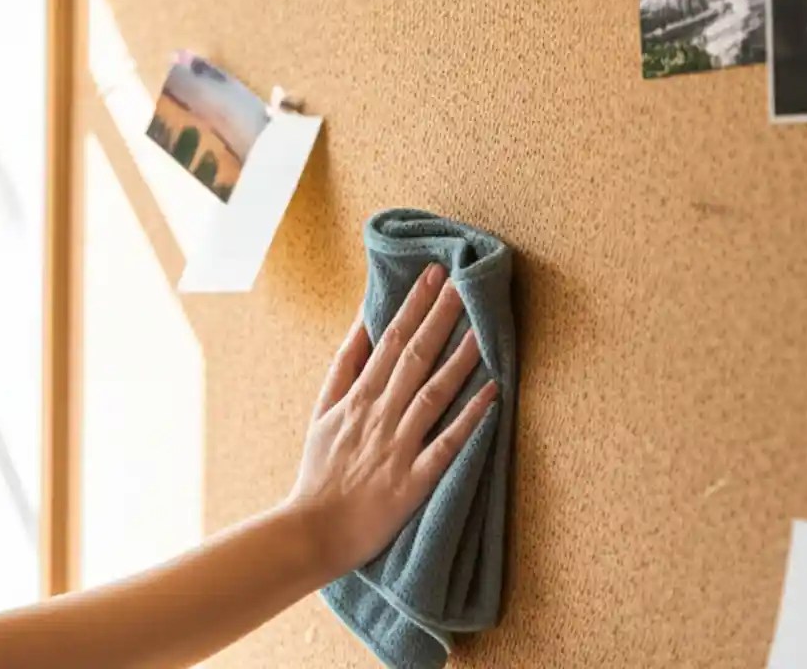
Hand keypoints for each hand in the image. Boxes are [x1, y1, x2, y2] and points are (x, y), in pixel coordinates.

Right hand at [287, 263, 497, 576]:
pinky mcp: (413, 481)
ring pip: (432, 393)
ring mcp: (397, 448)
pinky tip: (493, 393)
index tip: (433, 275)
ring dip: (459, 359)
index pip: (389, 341)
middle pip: (413, 357)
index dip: (413, 306)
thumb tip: (362, 325)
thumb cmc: (319, 472)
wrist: (314, 531)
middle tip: (464, 282)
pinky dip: (469, 418)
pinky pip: (446, 445)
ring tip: (483, 328)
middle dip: (439, 317)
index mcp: (358, 398)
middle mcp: (378, 416)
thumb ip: (344, 368)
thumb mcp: (321, 412)